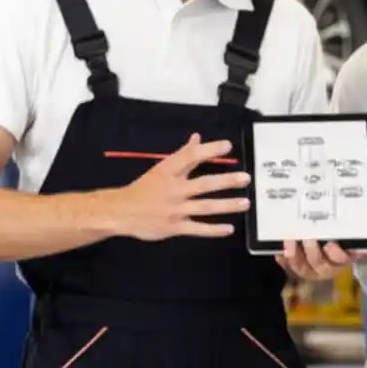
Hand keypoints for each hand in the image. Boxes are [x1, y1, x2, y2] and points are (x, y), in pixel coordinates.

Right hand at [109, 133, 250, 240]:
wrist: (121, 212)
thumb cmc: (145, 188)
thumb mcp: (161, 168)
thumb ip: (183, 155)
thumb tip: (197, 137)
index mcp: (168, 171)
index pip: (190, 157)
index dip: (209, 150)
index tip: (228, 146)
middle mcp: (173, 189)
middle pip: (203, 184)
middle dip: (226, 181)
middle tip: (245, 178)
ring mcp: (175, 209)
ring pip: (205, 207)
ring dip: (227, 205)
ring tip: (245, 203)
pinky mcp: (174, 227)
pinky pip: (197, 228)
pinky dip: (213, 230)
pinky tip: (229, 229)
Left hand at [275, 219, 366, 278]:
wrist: (321, 248)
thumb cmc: (341, 240)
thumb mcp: (358, 236)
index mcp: (343, 258)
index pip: (343, 260)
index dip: (337, 254)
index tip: (331, 243)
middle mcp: (327, 266)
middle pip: (320, 264)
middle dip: (313, 252)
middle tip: (308, 238)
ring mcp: (310, 269)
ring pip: (302, 266)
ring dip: (294, 254)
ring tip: (289, 240)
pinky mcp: (294, 267)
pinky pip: (287, 265)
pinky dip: (283, 258)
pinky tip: (278, 249)